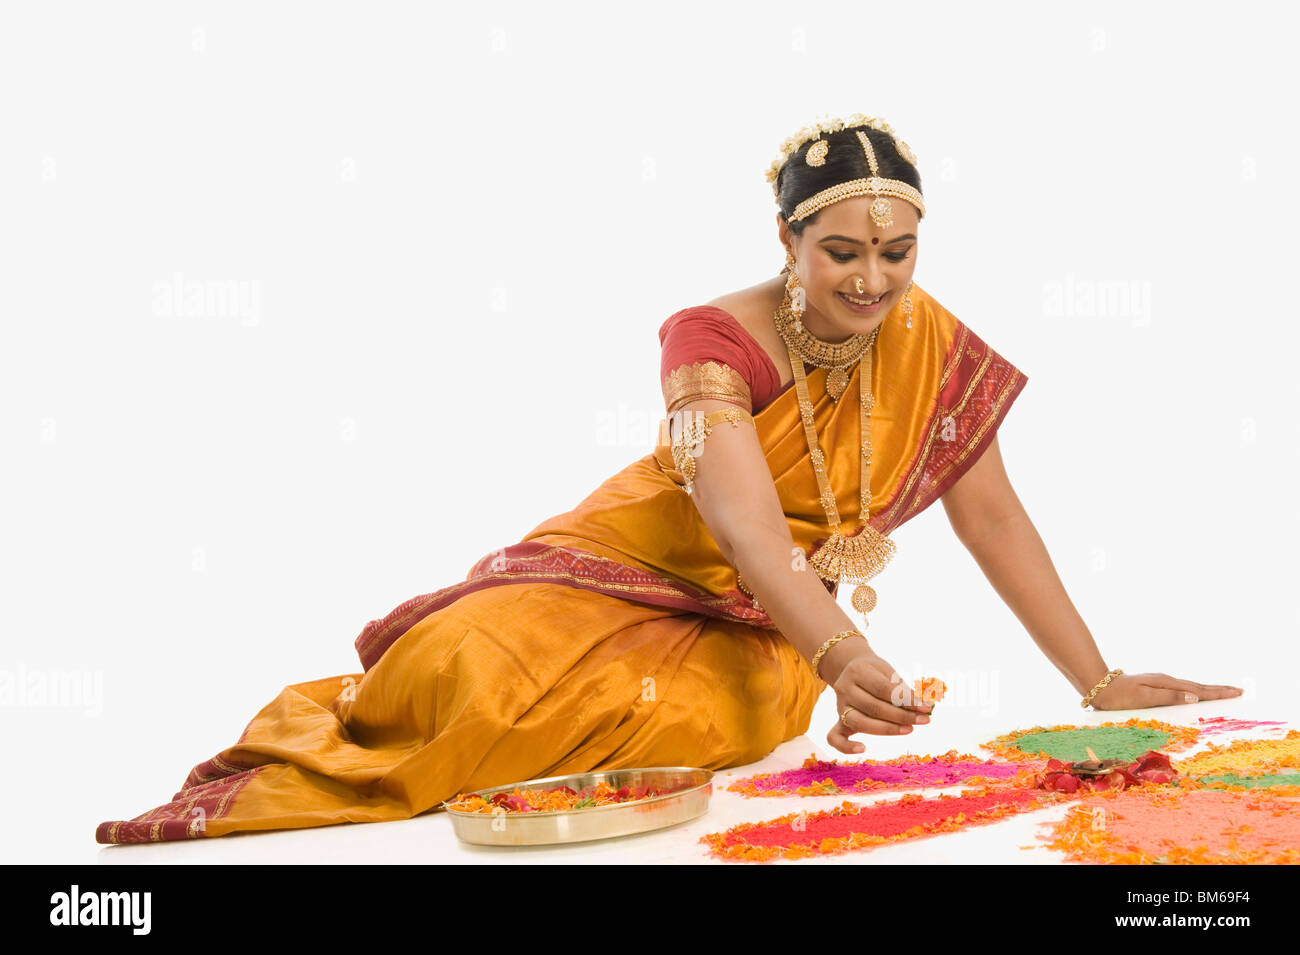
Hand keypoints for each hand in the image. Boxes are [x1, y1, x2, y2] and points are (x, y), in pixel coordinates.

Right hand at [823, 643, 931, 754]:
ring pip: (860, 723)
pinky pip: (834, 737)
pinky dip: (846, 747)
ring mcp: (839, 706)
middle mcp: (845, 688)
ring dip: (887, 729)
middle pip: (873, 707)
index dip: (906, 700)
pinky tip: (863, 749)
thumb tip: (925, 707)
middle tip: (924, 721)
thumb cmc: (876, 672)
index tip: (926, 708)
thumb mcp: (889, 672)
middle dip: (902, 716)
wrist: (852, 669)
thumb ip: (903, 690)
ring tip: (909, 729)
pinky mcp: (838, 721)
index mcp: (857, 671)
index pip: (883, 689)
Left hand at [1089, 672, 1243, 709]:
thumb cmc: (1119, 696)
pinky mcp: (1154, 687)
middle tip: (1238, 691)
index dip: (1218, 692)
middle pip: (1198, 687)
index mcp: (1167, 684)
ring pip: (1190, 688)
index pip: (1199, 690)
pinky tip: (1194, 697)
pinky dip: (1193, 693)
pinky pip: (1180, 690)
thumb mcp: (1144, 698)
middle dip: (1218, 690)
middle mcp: (1166, 682)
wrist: (1098, 686)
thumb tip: (1194, 697)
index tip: (1237, 692)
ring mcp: (1160, 684)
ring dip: (1208, 691)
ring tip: (1223, 694)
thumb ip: (1168, 697)